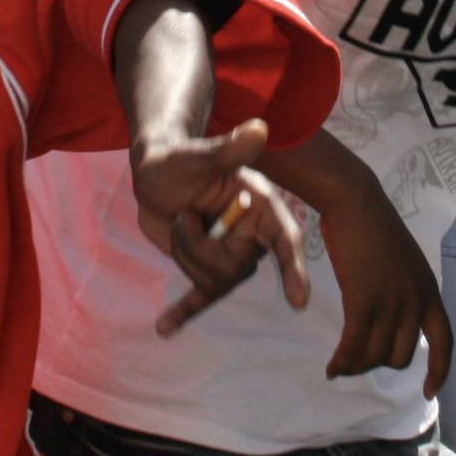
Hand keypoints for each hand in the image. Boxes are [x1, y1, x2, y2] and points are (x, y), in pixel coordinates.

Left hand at [131, 119, 311, 334]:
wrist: (156, 171)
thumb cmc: (180, 158)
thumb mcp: (200, 155)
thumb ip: (230, 149)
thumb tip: (260, 129)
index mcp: (260, 205)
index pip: (285, 240)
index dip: (294, 270)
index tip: (299, 300)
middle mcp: (251, 233)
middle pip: (234, 269)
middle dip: (198, 247)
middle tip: (182, 215)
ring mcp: (229, 252)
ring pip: (210, 281)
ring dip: (183, 253)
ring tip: (177, 220)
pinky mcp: (203, 265)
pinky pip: (198, 297)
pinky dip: (183, 312)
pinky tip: (164, 327)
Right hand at [314, 182, 453, 395]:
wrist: (356, 203)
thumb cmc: (374, 228)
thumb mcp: (405, 263)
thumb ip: (407, 292)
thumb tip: (394, 323)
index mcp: (429, 292)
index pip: (445, 342)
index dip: (439, 371)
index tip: (430, 391)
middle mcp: (415, 301)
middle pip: (400, 356)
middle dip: (377, 363)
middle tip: (357, 360)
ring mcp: (391, 302)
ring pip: (374, 354)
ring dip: (356, 365)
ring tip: (340, 365)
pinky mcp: (363, 301)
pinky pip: (353, 345)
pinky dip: (342, 361)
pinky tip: (332, 367)